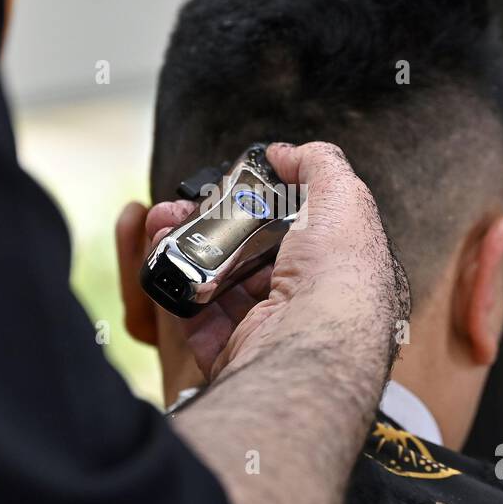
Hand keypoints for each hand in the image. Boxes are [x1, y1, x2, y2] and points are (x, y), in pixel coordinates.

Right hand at [131, 142, 408, 379]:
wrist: (311, 342)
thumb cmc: (338, 274)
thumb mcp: (343, 199)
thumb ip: (318, 164)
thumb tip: (285, 153)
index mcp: (333, 268)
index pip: (291, 231)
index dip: (257, 204)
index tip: (227, 184)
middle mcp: (302, 301)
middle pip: (244, 252)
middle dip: (207, 222)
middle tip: (180, 204)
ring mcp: (263, 328)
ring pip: (214, 279)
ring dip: (183, 246)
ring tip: (160, 221)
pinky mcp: (229, 350)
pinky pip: (194, 313)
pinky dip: (172, 283)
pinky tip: (159, 253)